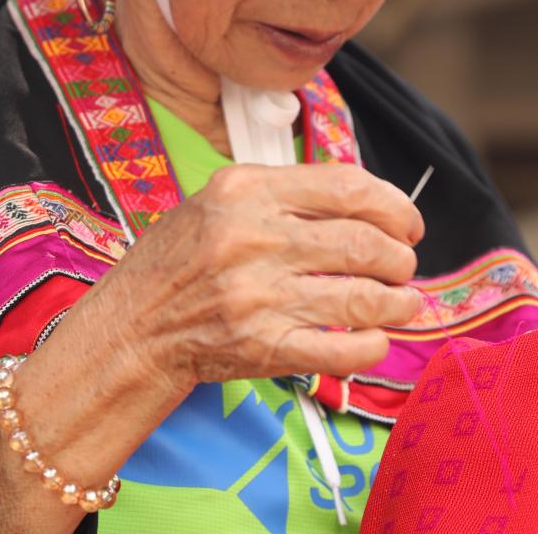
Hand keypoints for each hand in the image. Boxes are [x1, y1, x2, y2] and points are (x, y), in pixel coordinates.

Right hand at [0, 162, 423, 533]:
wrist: (130, 327)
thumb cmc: (178, 262)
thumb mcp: (217, 201)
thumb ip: (284, 194)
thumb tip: (367, 202)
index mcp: (244, 190)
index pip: (348, 188)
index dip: (394, 207)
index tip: (407, 224)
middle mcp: (251, 238)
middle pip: (364, 243)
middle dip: (400, 258)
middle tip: (403, 266)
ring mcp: (255, 295)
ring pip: (361, 297)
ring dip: (398, 302)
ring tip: (403, 302)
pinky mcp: (259, 346)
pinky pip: (340, 349)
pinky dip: (371, 345)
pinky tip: (375, 338)